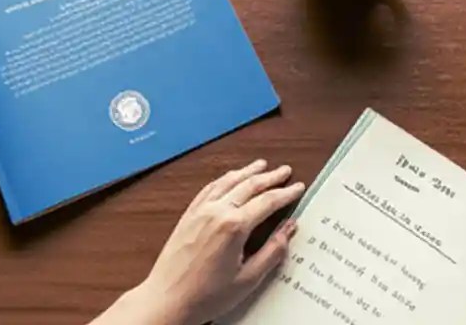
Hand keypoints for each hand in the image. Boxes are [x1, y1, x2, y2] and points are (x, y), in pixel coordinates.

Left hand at [120, 160, 305, 324]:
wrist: (167, 300)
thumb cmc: (205, 295)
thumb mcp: (248, 279)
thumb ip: (272, 252)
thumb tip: (288, 230)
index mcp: (234, 226)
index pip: (267, 201)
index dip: (286, 193)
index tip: (297, 187)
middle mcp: (217, 212)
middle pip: (249, 185)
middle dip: (270, 177)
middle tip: (285, 171)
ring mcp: (200, 211)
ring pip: (228, 181)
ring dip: (247, 171)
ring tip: (261, 165)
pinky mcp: (188, 215)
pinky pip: (209, 188)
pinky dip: (223, 179)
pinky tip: (229, 178)